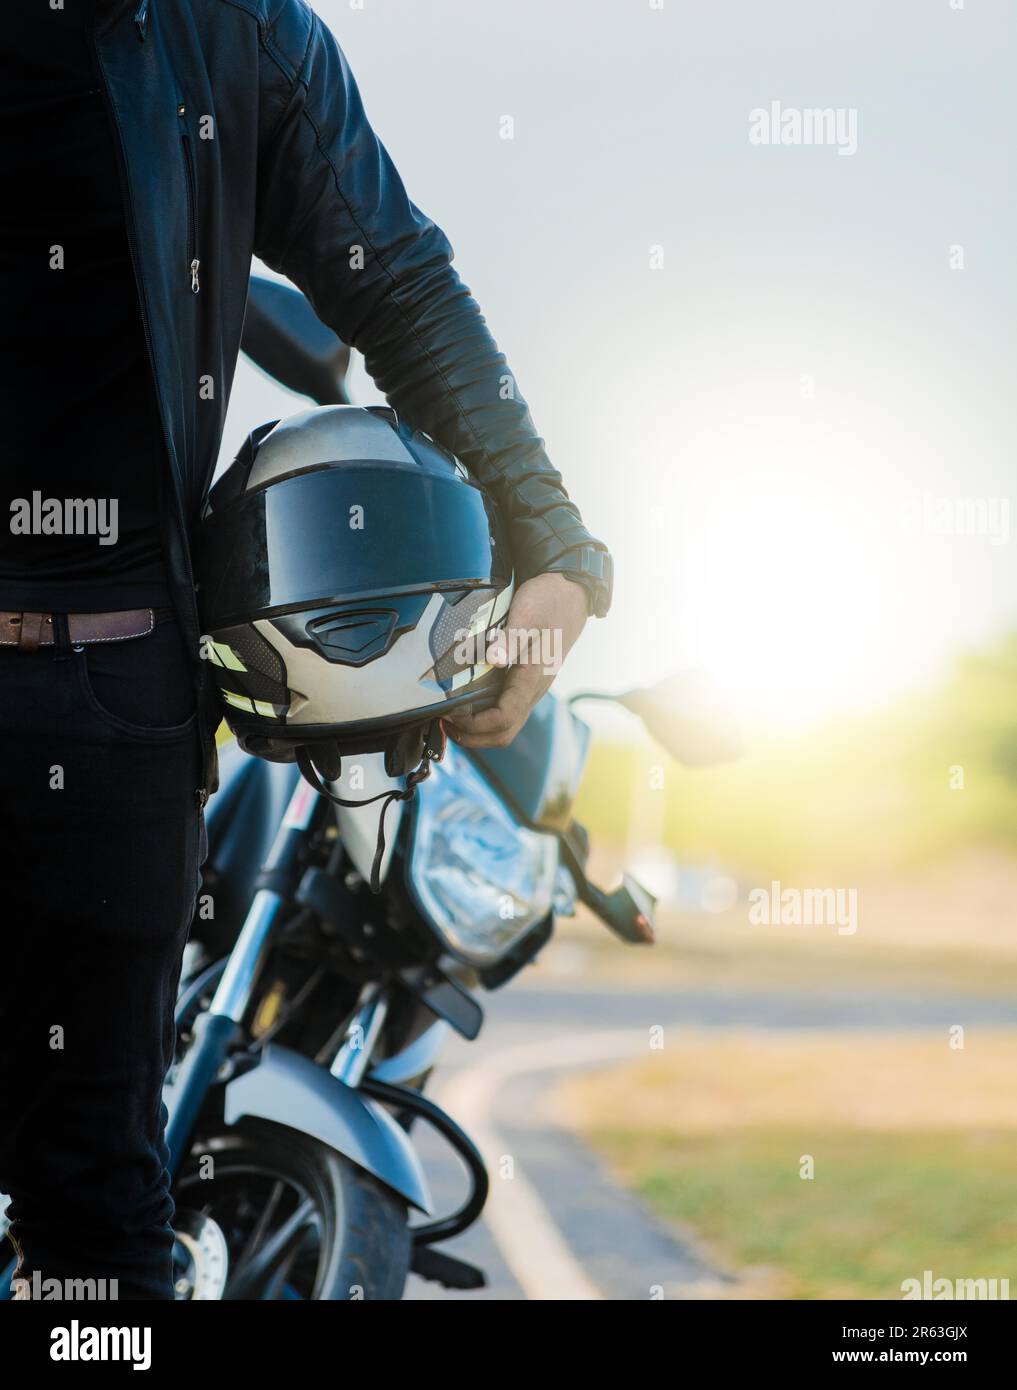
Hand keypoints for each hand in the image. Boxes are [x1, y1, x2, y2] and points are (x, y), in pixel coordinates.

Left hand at [444, 571, 588, 748]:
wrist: (570, 595)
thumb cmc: (548, 602)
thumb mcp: (527, 614)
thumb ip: (510, 639)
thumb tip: (493, 659)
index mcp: (533, 677)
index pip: (504, 718)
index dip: (474, 724)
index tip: (449, 713)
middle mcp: (533, 690)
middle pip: (504, 733)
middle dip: (471, 735)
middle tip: (443, 722)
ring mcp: (530, 689)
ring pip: (505, 726)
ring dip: (476, 730)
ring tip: (449, 717)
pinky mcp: (525, 683)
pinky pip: (506, 712)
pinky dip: (483, 716)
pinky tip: (465, 702)